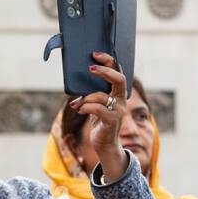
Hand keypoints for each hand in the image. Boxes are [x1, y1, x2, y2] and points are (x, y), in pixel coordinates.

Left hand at [69, 52, 128, 182]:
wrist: (104, 144)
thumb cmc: (98, 121)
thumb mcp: (94, 104)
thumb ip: (91, 93)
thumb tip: (77, 82)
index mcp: (117, 93)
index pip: (118, 72)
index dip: (108, 61)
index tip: (95, 54)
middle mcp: (121, 99)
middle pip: (119, 79)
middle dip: (105, 71)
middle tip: (90, 68)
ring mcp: (118, 110)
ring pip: (100, 96)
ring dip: (85, 98)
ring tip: (76, 104)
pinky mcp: (111, 120)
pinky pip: (97, 109)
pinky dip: (85, 107)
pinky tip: (79, 109)